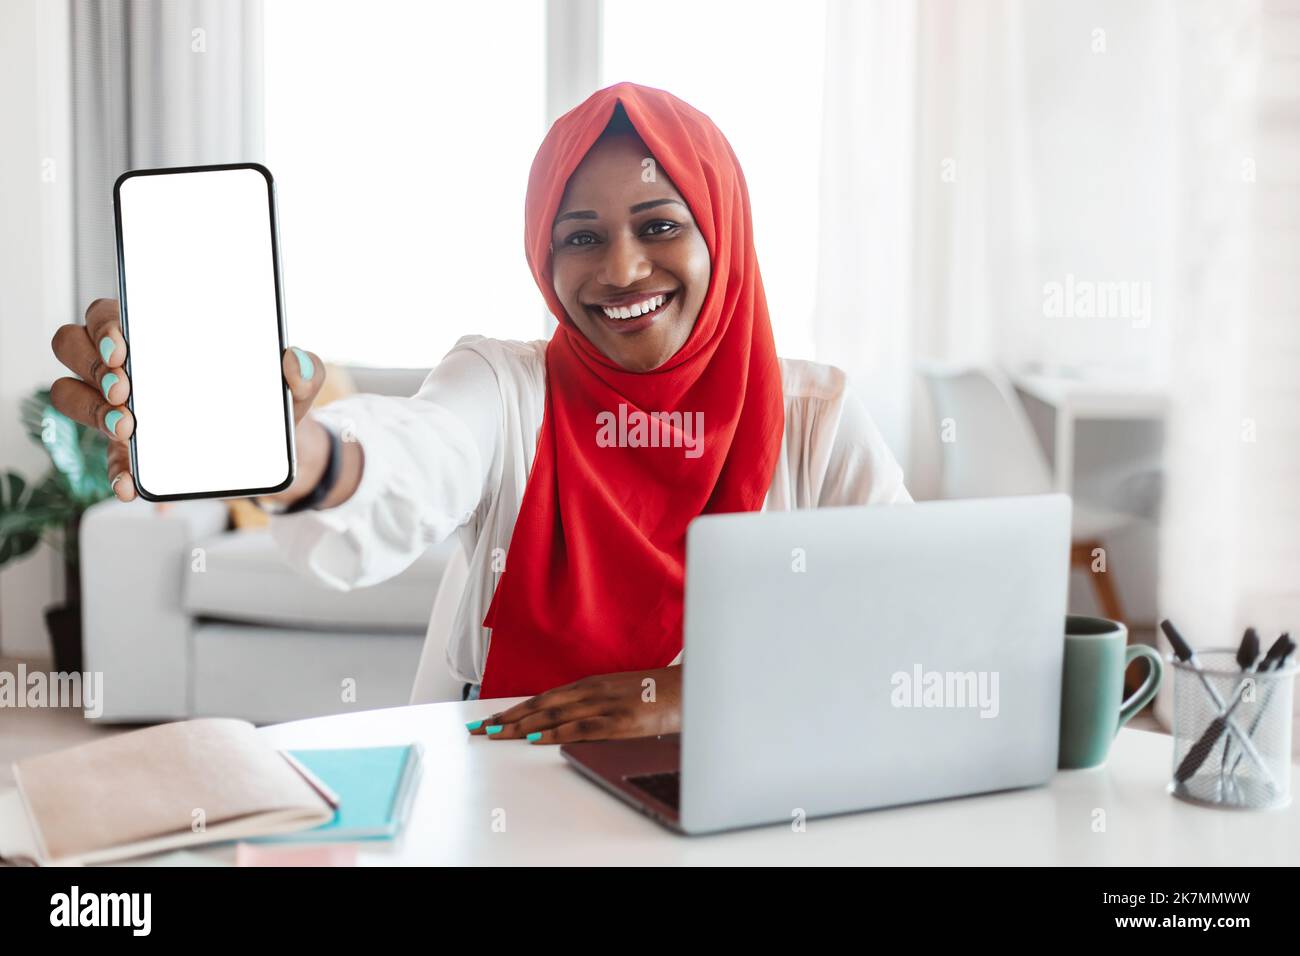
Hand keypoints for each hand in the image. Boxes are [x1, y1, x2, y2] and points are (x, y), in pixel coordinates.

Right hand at [49, 299, 324, 501]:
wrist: (275, 448)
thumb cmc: (270, 399)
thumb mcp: (295, 383)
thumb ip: (305, 368)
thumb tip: (294, 361)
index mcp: (159, 335)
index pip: (106, 314)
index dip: (104, 326)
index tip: (125, 347)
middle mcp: (128, 367)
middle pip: (72, 346)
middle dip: (90, 365)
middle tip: (127, 388)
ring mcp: (122, 408)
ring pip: (70, 395)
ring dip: (91, 411)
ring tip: (129, 428)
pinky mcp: (132, 452)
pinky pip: (105, 459)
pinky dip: (114, 472)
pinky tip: (130, 483)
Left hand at [468, 667, 681, 744]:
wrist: (692, 688)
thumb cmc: (659, 694)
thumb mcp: (620, 694)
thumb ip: (595, 704)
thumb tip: (569, 721)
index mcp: (591, 684)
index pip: (543, 698)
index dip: (514, 709)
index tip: (490, 720)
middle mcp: (592, 691)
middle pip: (540, 705)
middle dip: (507, 718)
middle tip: (480, 729)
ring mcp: (605, 705)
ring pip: (553, 715)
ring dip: (522, 725)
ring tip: (496, 734)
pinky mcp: (619, 720)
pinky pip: (581, 727)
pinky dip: (556, 732)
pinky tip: (537, 738)